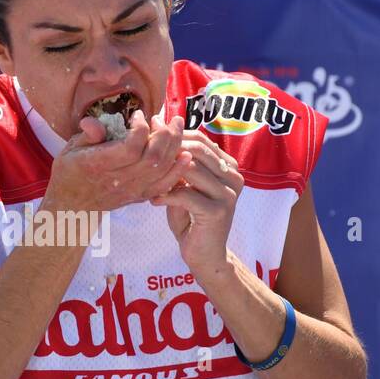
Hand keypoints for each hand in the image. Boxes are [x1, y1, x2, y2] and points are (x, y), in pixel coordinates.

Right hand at [45, 110, 188, 212]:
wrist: (72, 207)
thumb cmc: (70, 173)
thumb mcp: (70, 149)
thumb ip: (87, 135)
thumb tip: (94, 122)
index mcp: (99, 164)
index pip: (130, 147)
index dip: (140, 128)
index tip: (138, 114)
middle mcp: (118, 180)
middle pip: (153, 157)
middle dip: (165, 132)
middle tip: (164, 117)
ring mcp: (132, 190)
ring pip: (162, 168)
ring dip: (174, 145)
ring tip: (176, 126)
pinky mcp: (140, 196)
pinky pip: (165, 185)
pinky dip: (178, 169)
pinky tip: (185, 154)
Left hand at [150, 130, 242, 272]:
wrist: (204, 254)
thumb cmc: (191, 217)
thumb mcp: (184, 185)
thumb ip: (178, 161)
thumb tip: (159, 124)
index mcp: (228, 166)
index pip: (201, 139)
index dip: (174, 136)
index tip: (150, 140)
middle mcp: (234, 176)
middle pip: (197, 149)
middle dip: (168, 150)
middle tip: (146, 158)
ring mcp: (229, 194)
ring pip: (191, 168)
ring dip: (165, 173)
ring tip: (149, 182)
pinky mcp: (218, 211)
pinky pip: (186, 194)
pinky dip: (166, 195)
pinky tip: (155, 200)